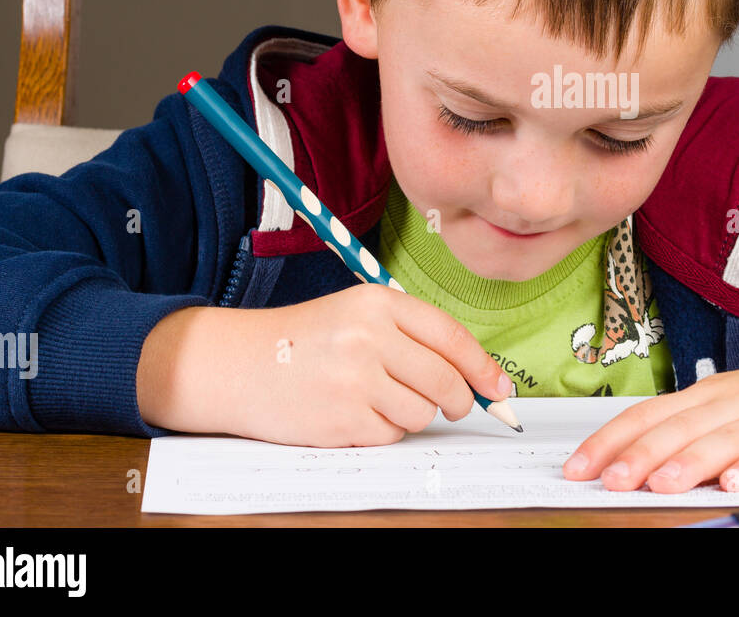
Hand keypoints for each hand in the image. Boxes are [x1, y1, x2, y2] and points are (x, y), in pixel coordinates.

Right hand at [138, 283, 512, 446]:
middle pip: (446, 381)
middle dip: (459, 400)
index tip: (500, 388)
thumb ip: (414, 336)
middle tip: (452, 405)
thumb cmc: (307, 340)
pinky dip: (384, 431)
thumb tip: (478, 377)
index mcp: (378, 303)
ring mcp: (354, 380)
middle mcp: (368, 337)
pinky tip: (356, 413)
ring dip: (413, 415)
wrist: (239, 364)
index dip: (484, 367)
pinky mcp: (341, 418)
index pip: (451, 337)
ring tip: (380, 399)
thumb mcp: (359, 314)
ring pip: (422, 413)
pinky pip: (391, 435)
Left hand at [560, 345, 738, 492]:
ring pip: (723, 440)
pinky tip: (736, 482)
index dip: (610, 441)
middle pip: (678, 429)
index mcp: (705, 396)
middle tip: (608, 482)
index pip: (647, 415)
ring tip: (660, 485)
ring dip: (689, 463)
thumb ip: (685, 431)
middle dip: (640, 456)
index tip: (577, 467)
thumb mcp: (728, 407)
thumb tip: (628, 460)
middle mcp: (731, 404)